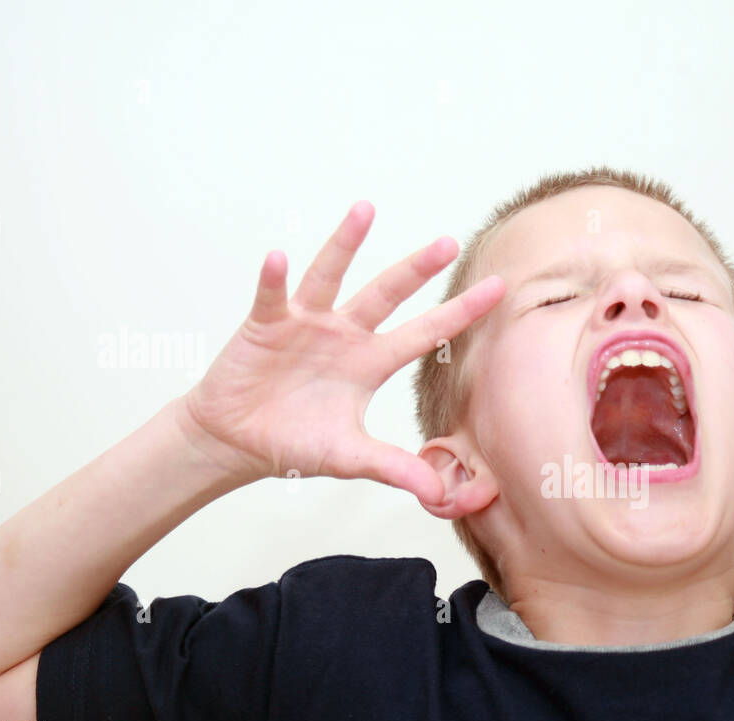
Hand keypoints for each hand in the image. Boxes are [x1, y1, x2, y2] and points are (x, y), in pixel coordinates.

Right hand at [179, 201, 503, 503]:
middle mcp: (343, 335)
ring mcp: (304, 325)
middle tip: (448, 242)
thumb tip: (439, 496)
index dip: (458, 313)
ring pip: (329, 277)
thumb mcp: (351, 459)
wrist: (236, 442)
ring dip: (345, 244)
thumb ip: (394, 470)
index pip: (423, 333)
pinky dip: (273, 279)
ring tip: (365, 210)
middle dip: (416, 269)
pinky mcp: (264, 325)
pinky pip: (271, 296)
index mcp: (369, 363)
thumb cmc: (294, 443)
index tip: (497, 290)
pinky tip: (278, 257)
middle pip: (385, 294)